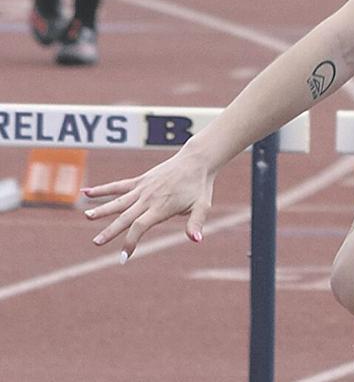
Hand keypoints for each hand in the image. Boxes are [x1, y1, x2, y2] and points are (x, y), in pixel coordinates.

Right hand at [83, 151, 213, 260]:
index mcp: (161, 207)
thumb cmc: (200, 186)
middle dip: (111, 231)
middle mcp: (148, 199)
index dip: (131, 241)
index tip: (124, 257)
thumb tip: (196, 240)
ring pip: (118, 201)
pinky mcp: (140, 180)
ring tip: (87, 217)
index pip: (140, 226)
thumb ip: (196, 223)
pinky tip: (85, 192)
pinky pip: (118, 186)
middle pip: (125, 216)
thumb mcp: (202, 206)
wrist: (196, 161)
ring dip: (102, 210)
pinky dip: (102, 189)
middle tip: (96, 243)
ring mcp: (142, 188)